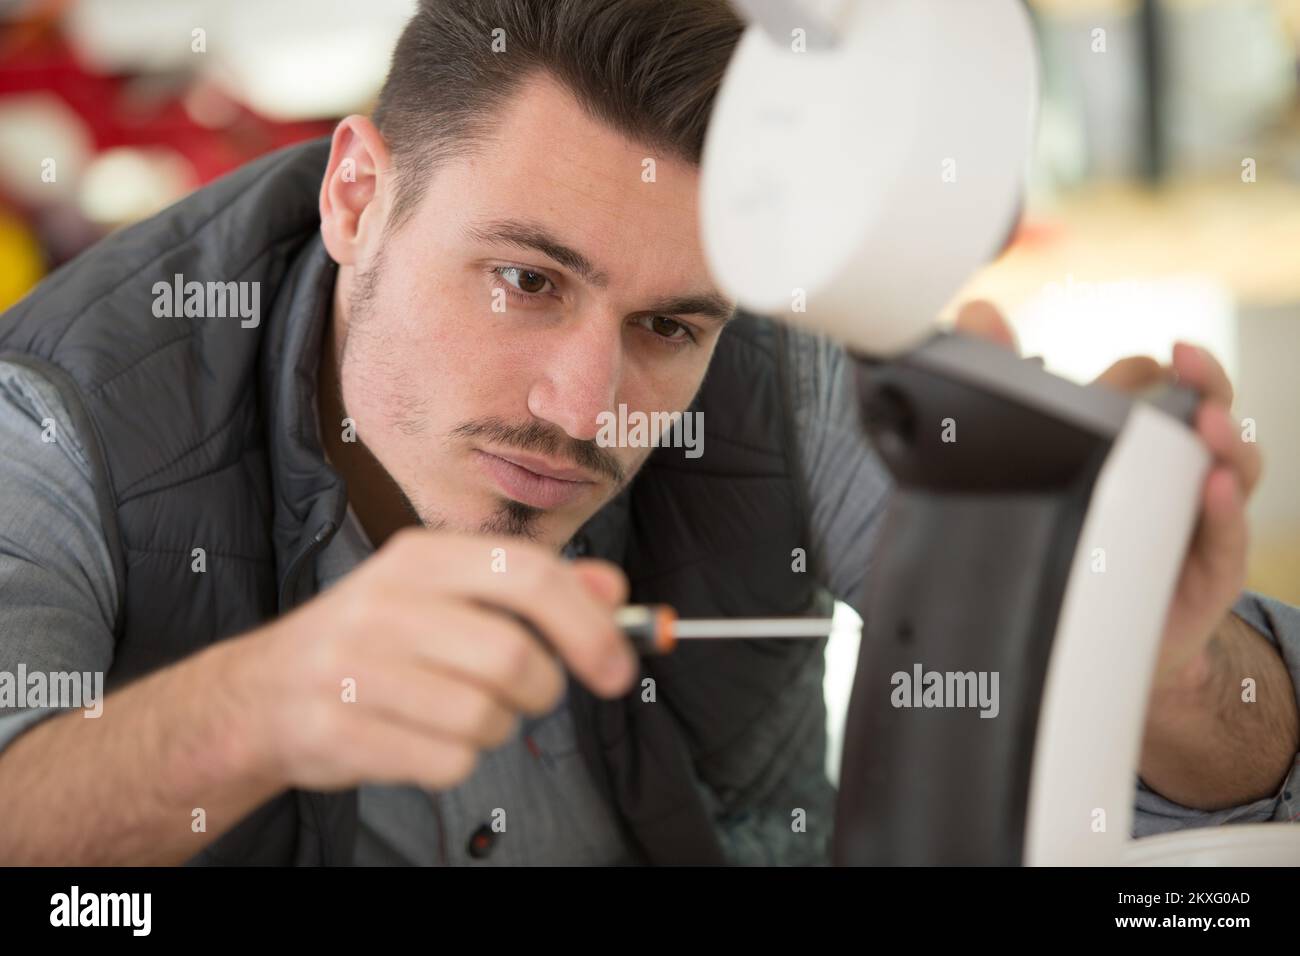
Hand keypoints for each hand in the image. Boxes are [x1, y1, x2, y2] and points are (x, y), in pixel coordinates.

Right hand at [231, 528, 636, 790]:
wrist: (262, 692)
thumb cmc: (378, 641)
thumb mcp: (448, 594)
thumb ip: (535, 588)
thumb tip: (613, 591)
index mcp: (420, 557)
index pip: (529, 575)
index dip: (589, 625)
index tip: (617, 668)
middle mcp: (383, 602)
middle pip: (512, 656)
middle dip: (540, 689)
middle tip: (525, 694)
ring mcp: (352, 666)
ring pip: (484, 717)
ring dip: (495, 729)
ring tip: (458, 713)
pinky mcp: (336, 729)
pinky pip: (446, 763)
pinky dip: (454, 762)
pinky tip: (421, 739)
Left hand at [953, 301, 1261, 692]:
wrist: (1080, 639)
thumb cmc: (1066, 540)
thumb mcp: (1028, 458)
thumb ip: (1000, 379)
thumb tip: (977, 312)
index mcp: (1141, 444)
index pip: (1172, 390)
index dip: (1177, 366)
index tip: (1166, 352)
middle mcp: (1175, 475)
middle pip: (1213, 416)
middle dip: (1210, 384)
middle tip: (1189, 361)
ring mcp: (1195, 521)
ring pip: (1234, 470)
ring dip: (1226, 442)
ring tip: (1205, 423)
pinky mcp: (1205, 573)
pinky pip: (1227, 539)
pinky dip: (1224, 511)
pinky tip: (1210, 489)